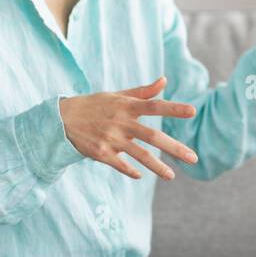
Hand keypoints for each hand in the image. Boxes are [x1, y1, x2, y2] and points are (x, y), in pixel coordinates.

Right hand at [60, 76, 198, 180]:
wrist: (61, 119)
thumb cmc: (94, 106)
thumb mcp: (117, 95)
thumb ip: (143, 92)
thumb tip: (164, 80)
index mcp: (127, 106)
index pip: (154, 106)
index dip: (173, 108)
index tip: (192, 111)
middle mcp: (121, 122)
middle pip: (152, 136)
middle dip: (175, 148)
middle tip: (194, 158)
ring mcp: (111, 139)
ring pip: (139, 155)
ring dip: (157, 167)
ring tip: (172, 176)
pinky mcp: (101, 153)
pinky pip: (120, 164)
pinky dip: (131, 171)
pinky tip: (141, 175)